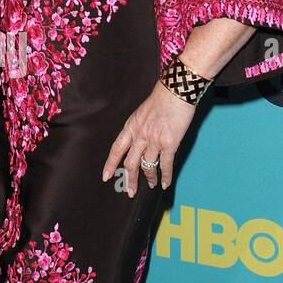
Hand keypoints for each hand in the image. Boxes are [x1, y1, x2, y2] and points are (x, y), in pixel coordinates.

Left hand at [101, 80, 196, 195]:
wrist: (176, 90)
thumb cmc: (162, 98)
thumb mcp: (142, 112)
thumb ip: (139, 128)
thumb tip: (141, 141)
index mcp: (131, 127)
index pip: (116, 149)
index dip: (110, 164)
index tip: (105, 176)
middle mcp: (140, 136)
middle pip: (130, 163)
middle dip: (130, 179)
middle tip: (131, 191)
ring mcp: (154, 141)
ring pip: (147, 166)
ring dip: (149, 178)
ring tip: (152, 184)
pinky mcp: (169, 143)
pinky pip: (165, 165)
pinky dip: (165, 176)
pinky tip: (165, 183)